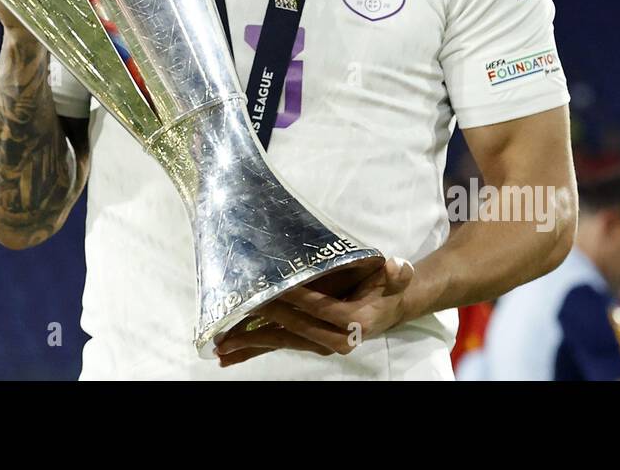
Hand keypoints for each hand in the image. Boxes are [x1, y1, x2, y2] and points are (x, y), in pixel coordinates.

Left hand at [214, 257, 416, 367]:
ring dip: (250, 344)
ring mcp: (319, 342)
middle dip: (264, 324)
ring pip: (282, 342)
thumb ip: (397, 273)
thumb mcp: (395, 276)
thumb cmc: (387, 286)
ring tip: (221, 347)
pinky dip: (254, 348)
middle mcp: (335, 338)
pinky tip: (230, 353)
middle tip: (236, 316)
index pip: (322, 309)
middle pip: (295, 330)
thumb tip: (397, 267)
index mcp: (355, 320)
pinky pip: (279, 346)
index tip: (274, 289)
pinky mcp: (308, 342)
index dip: (299, 299)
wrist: (390, 308)